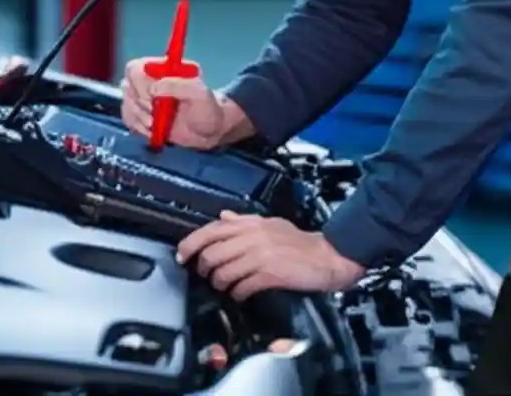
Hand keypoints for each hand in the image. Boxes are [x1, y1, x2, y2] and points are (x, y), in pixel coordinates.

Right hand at [121, 57, 223, 149]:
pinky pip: (127, 118)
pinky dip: (138, 127)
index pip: (136, 68)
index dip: (139, 85)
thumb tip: (153, 88)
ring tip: (158, 124)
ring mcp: (144, 97)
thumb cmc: (208, 109)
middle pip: (127, 86)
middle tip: (157, 115)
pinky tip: (153, 130)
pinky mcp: (141, 114)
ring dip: (140, 117)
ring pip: (126, 103)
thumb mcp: (200, 94)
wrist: (209, 131)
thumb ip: (179, 86)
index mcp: (164, 68)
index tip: (152, 99)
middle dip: (140, 105)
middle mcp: (151, 80)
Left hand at [176, 211, 366, 298]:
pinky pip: (240, 287)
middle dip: (205, 269)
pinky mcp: (270, 274)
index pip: (211, 230)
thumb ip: (244, 222)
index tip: (182, 255)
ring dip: (220, 283)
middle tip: (208, 275)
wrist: (328, 256)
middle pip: (212, 253)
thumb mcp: (271, 225)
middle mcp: (254, 237)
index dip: (191, 243)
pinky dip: (237, 293)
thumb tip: (223, 217)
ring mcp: (261, 255)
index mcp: (252, 224)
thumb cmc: (301, 244)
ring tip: (226, 286)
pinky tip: (241, 294)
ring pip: (223, 272)